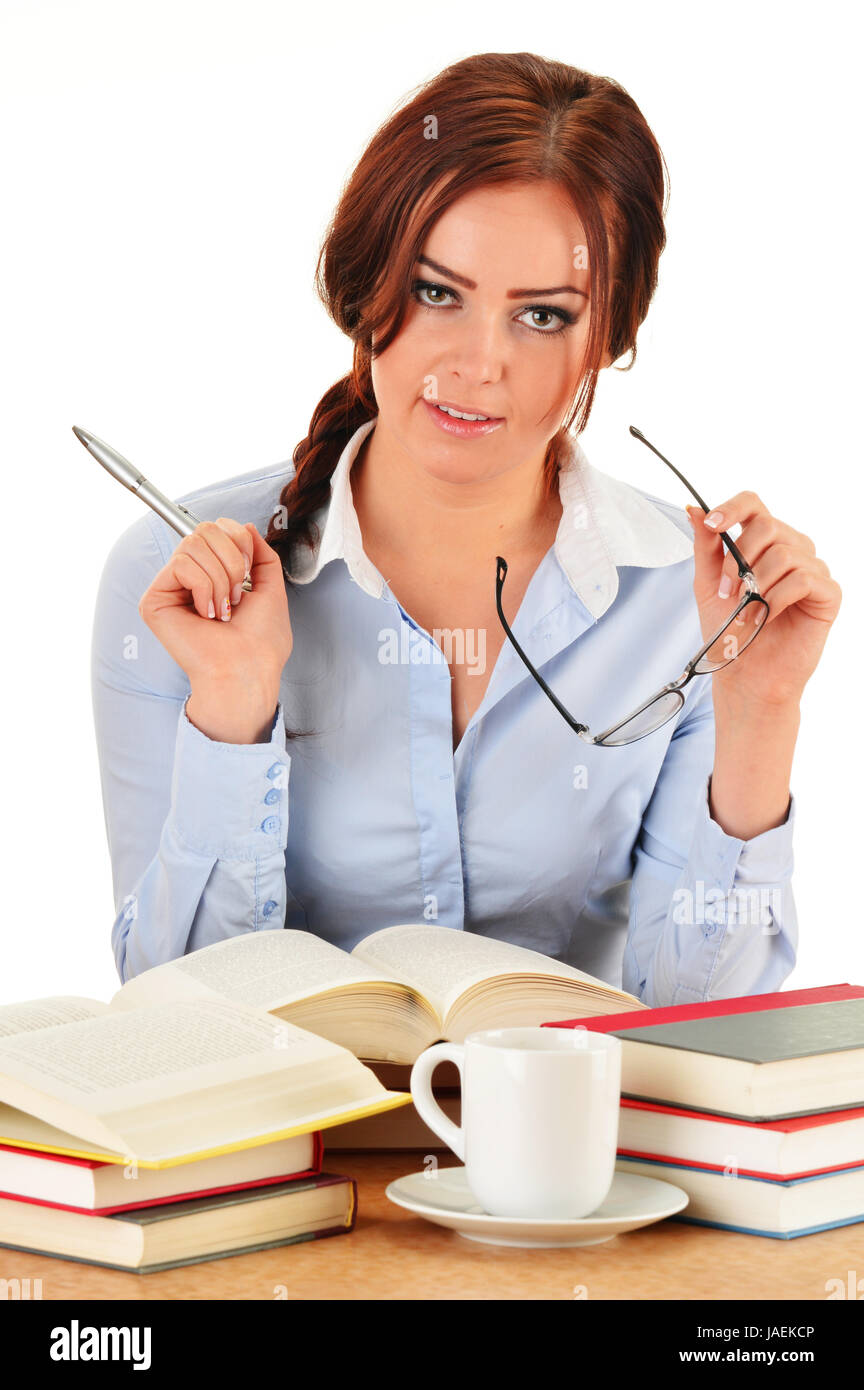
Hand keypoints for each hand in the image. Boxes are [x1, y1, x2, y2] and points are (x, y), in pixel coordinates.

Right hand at [138, 518, 292, 737]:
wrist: (249, 668)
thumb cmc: (261, 641)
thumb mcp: (272, 586)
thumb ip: (261, 552)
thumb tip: (245, 525)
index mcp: (213, 573)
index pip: (216, 528)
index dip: (238, 540)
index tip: (250, 571)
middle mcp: (188, 578)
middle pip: (203, 529)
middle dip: (232, 559)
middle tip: (238, 593)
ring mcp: (170, 588)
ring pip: (193, 544)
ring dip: (221, 578)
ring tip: (224, 608)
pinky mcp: (154, 600)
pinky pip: (182, 565)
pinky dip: (205, 588)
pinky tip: (207, 614)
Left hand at [687, 493, 841, 708]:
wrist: (745, 675)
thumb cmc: (730, 631)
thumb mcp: (708, 584)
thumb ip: (705, 547)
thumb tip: (694, 510)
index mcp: (763, 543)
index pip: (753, 504)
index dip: (733, 508)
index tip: (713, 524)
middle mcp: (792, 549)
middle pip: (768, 526)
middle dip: (740, 559)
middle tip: (728, 591)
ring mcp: (813, 569)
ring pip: (785, 553)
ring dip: (757, 584)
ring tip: (747, 611)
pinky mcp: (828, 594)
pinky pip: (803, 579)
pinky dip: (778, 598)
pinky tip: (768, 615)